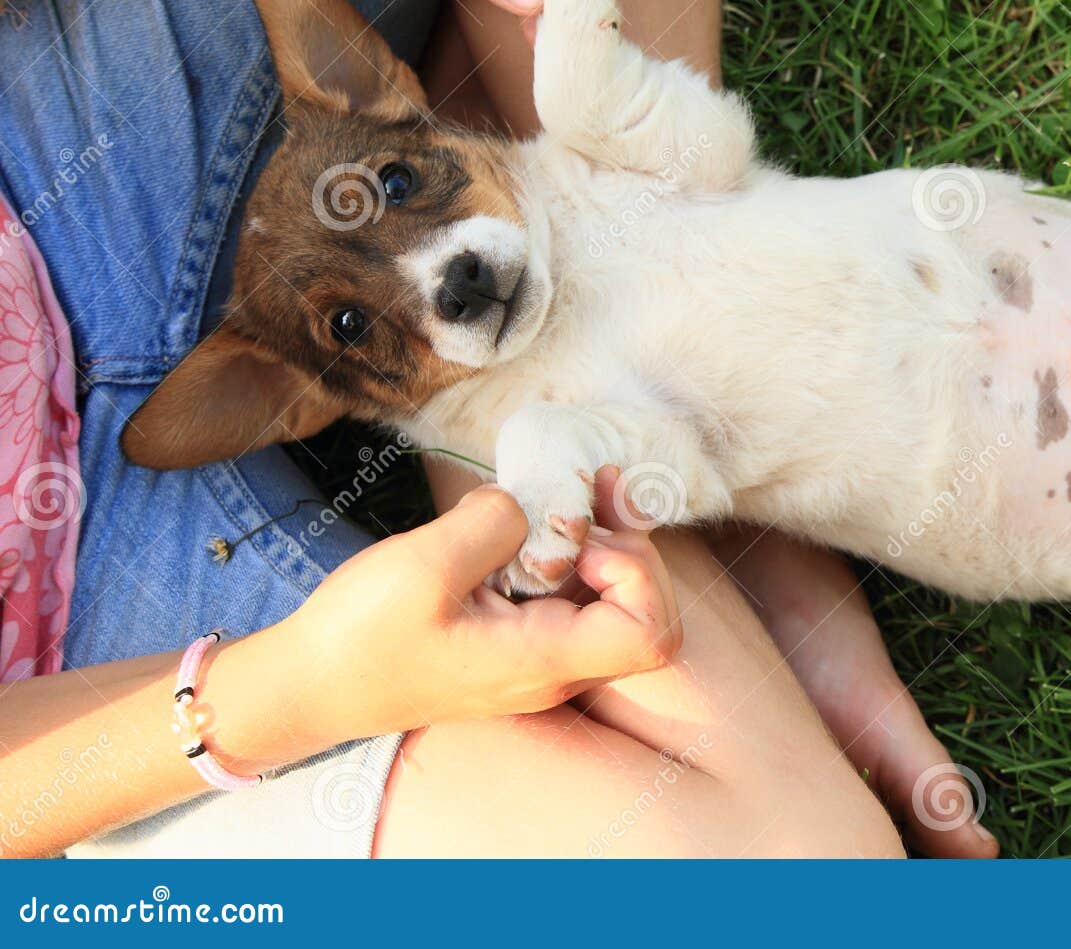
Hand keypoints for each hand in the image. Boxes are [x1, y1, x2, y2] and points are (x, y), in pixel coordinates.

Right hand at [280, 466, 679, 743]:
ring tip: (564, 494)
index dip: (640, 575)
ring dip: (600, 542)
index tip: (584, 542)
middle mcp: (554, 670)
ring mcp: (538, 659)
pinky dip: (567, 554)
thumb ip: (494, 523)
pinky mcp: (516, 641)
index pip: (652, 633)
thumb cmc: (360, 638)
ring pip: (611, 603)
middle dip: (627, 545)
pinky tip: (533, 516)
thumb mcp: (423, 565)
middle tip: (584, 499)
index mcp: (543, 661)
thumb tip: (529, 501)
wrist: (309, 686)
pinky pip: (570, 600)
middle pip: (645, 613)